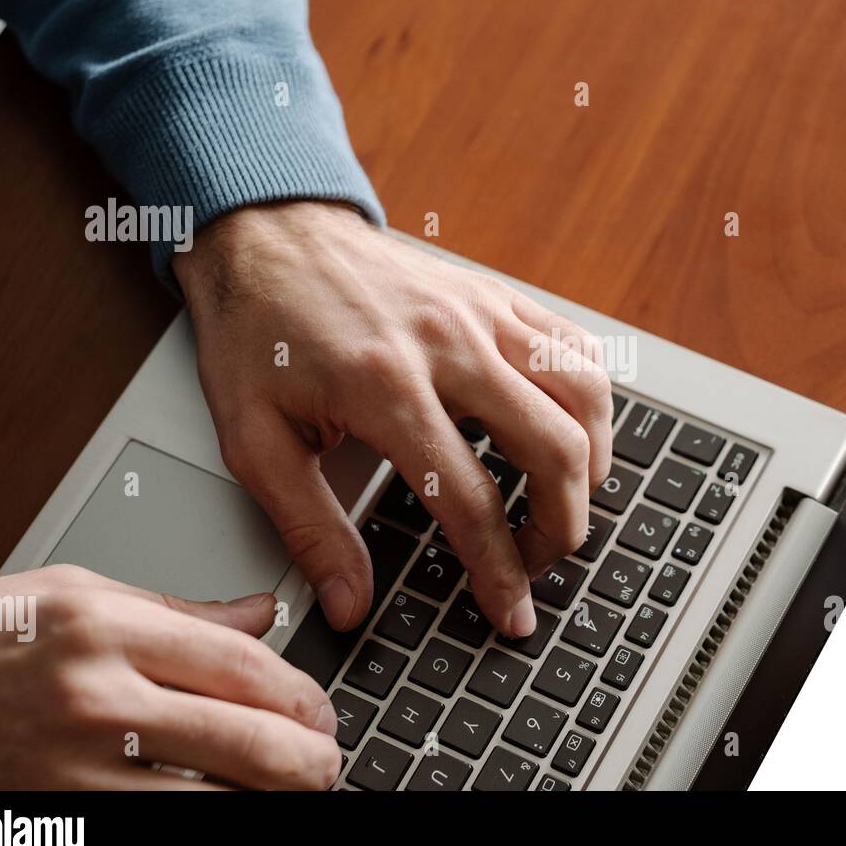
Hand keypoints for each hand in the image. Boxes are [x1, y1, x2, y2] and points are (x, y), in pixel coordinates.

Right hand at [0, 565, 340, 789]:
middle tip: (327, 759)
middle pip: (243, 742)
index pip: (240, 665)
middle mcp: (96, 701)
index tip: (322, 709)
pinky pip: (158, 832)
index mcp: (105, 629)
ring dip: (268, 802)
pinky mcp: (60, 821)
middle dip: (309, 759)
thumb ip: (180, 610)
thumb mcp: (76, 593)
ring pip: (211, 804)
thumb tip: (262, 613)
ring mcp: (75, 772)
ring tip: (291, 790)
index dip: (299, 693)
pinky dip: (206, 823)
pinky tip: (227, 809)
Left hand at [173, 202, 612, 636]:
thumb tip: (349, 602)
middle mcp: (448, 345)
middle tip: (539, 558)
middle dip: (563, 523)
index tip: (511, 611)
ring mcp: (481, 313)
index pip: (470, 499)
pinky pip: (574, 345)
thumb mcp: (254, 440)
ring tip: (564, 500)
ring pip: (583, 392)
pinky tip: (569, 429)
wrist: (268, 234)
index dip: (500, 569)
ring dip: (591, 460)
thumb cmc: (258, 334)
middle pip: (554, 447)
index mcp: (384, 388)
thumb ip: (308, 527)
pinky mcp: (496, 296)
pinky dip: (588, 398)